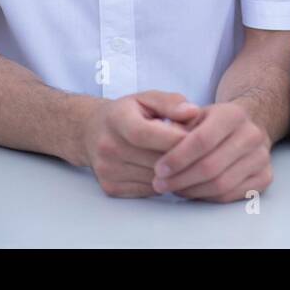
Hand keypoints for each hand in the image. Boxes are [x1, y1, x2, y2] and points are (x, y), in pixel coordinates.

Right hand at [80, 91, 194, 197]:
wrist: (92, 131)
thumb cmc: (127, 113)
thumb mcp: (147, 98)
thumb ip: (171, 103)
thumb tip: (193, 112)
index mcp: (117, 119)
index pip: (145, 133)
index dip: (174, 138)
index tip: (196, 137)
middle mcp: (108, 147)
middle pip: (153, 160)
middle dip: (181, 157)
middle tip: (197, 150)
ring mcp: (107, 170)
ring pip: (154, 179)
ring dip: (175, 172)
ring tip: (184, 159)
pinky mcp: (111, 188)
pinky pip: (148, 191)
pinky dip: (163, 182)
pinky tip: (168, 170)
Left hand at [152, 100, 272, 201]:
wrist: (247, 126)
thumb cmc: (213, 123)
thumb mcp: (195, 114)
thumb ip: (178, 126)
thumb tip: (161, 143)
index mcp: (233, 114)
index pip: (202, 140)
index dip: (178, 158)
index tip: (159, 169)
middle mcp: (252, 134)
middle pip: (211, 166)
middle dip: (180, 179)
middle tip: (159, 184)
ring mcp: (261, 157)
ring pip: (221, 185)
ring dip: (191, 191)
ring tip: (173, 188)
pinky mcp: (265, 177)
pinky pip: (231, 195)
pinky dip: (207, 198)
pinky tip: (192, 192)